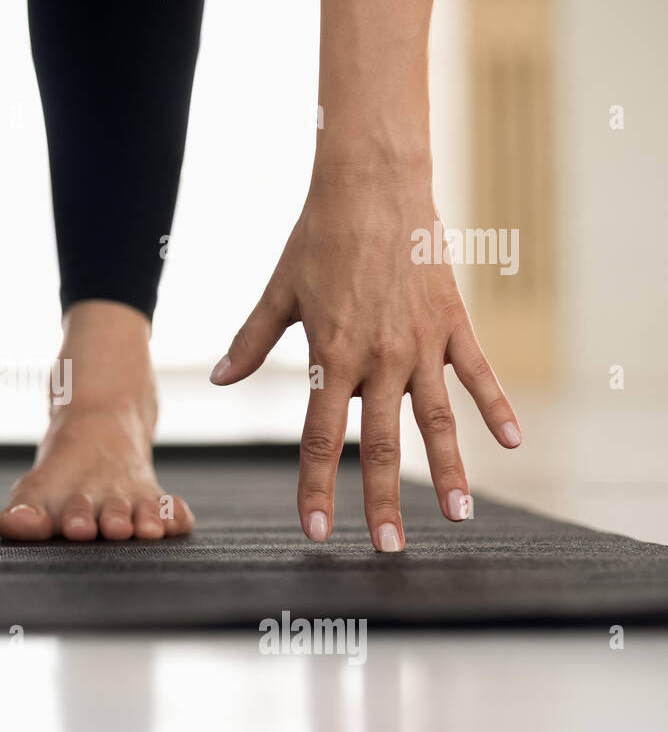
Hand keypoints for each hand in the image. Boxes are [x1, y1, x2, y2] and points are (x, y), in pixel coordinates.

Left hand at [210, 172, 520, 551]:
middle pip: (381, 445)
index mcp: (330, 356)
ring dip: (450, 471)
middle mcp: (378, 358)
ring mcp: (421, 343)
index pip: (319, 439)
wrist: (372, 183)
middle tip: (388, 548)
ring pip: (438, 420)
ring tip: (459, 518)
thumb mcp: (279, 293)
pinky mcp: (453, 321)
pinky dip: (497, 406)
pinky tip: (515, 442)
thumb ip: (251, 343)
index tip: (315, 530)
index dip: (315, 488)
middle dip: (383, 501)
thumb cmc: (318, 237)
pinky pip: (479, 373)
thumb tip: (217, 379)